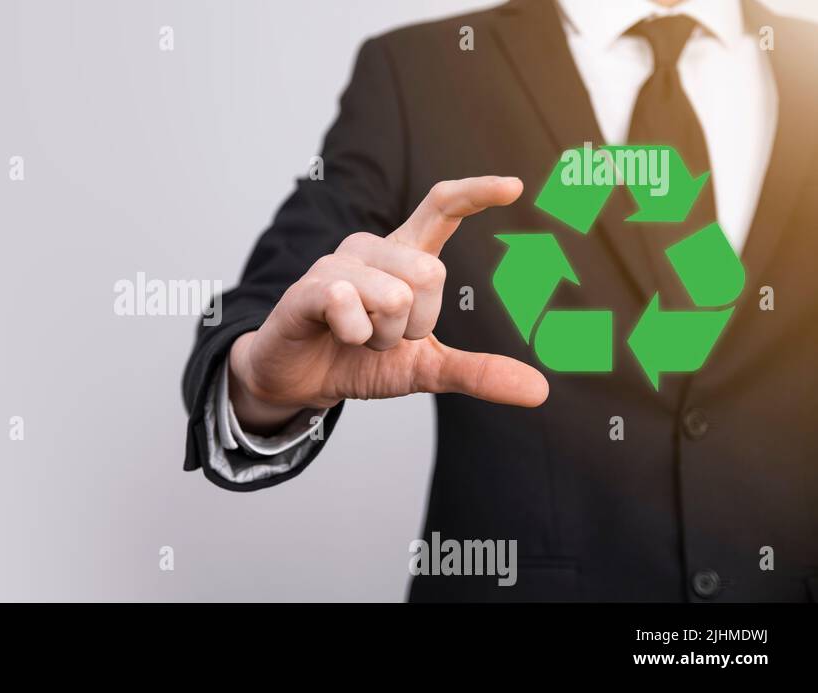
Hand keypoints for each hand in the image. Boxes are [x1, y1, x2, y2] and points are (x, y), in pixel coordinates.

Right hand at [228, 176, 548, 432]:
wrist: (298, 382)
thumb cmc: (356, 360)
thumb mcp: (425, 370)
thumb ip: (477, 372)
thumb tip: (538, 390)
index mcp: (401, 257)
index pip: (440, 208)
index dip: (476, 193)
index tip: (515, 187)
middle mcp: (369, 250)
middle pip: (430, 271)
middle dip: (418, 322)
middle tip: (388, 337)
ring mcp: (335, 266)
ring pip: (393, 295)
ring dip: (382, 336)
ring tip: (358, 340)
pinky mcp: (306, 289)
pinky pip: (346, 302)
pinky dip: (353, 334)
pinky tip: (337, 335)